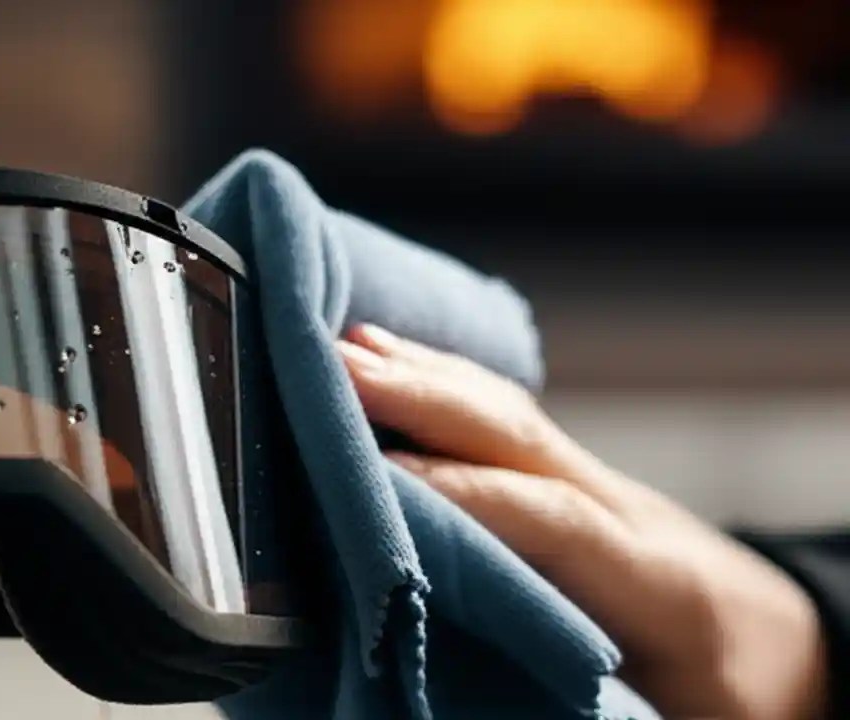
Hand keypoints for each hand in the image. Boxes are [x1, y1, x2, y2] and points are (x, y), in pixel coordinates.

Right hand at [338, 324, 828, 719]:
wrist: (783, 650)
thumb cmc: (732, 692)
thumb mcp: (685, 714)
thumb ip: (593, 682)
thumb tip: (472, 676)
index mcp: (657, 582)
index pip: (556, 518)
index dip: (467, 491)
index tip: (380, 476)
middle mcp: (626, 513)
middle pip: (521, 438)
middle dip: (426, 395)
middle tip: (338, 366)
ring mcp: (605, 489)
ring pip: (513, 417)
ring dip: (427, 376)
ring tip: (352, 348)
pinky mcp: (582, 483)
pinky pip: (512, 423)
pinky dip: (449, 386)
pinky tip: (403, 367)